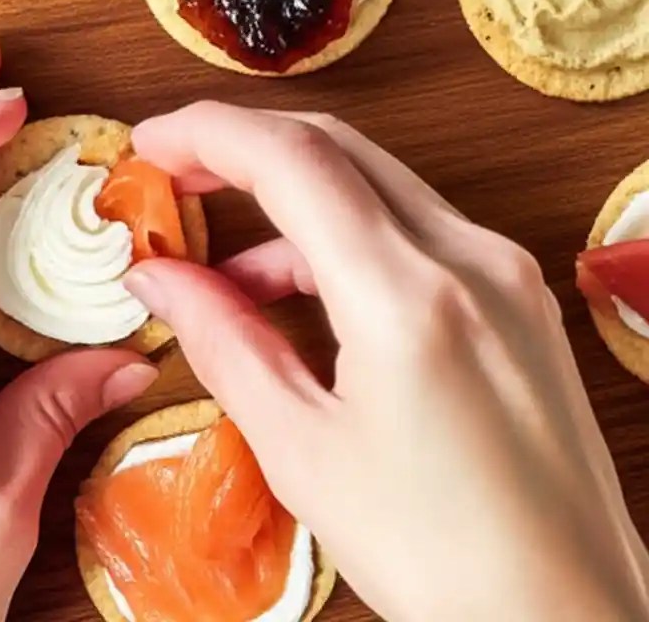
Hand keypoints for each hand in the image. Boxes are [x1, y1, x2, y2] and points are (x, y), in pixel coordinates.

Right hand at [123, 103, 648, 620]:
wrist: (560, 614)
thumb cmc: (436, 554)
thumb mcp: (299, 448)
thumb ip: (220, 341)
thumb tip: (157, 278)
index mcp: (409, 297)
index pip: (293, 159)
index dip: (205, 135)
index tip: (147, 146)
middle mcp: (471, 260)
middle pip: (337, 148)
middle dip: (242, 149)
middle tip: (173, 180)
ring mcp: (504, 275)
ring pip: (376, 186)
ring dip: (289, 204)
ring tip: (221, 270)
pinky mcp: (516, 301)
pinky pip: (414, 232)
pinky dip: (341, 243)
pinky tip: (295, 298)